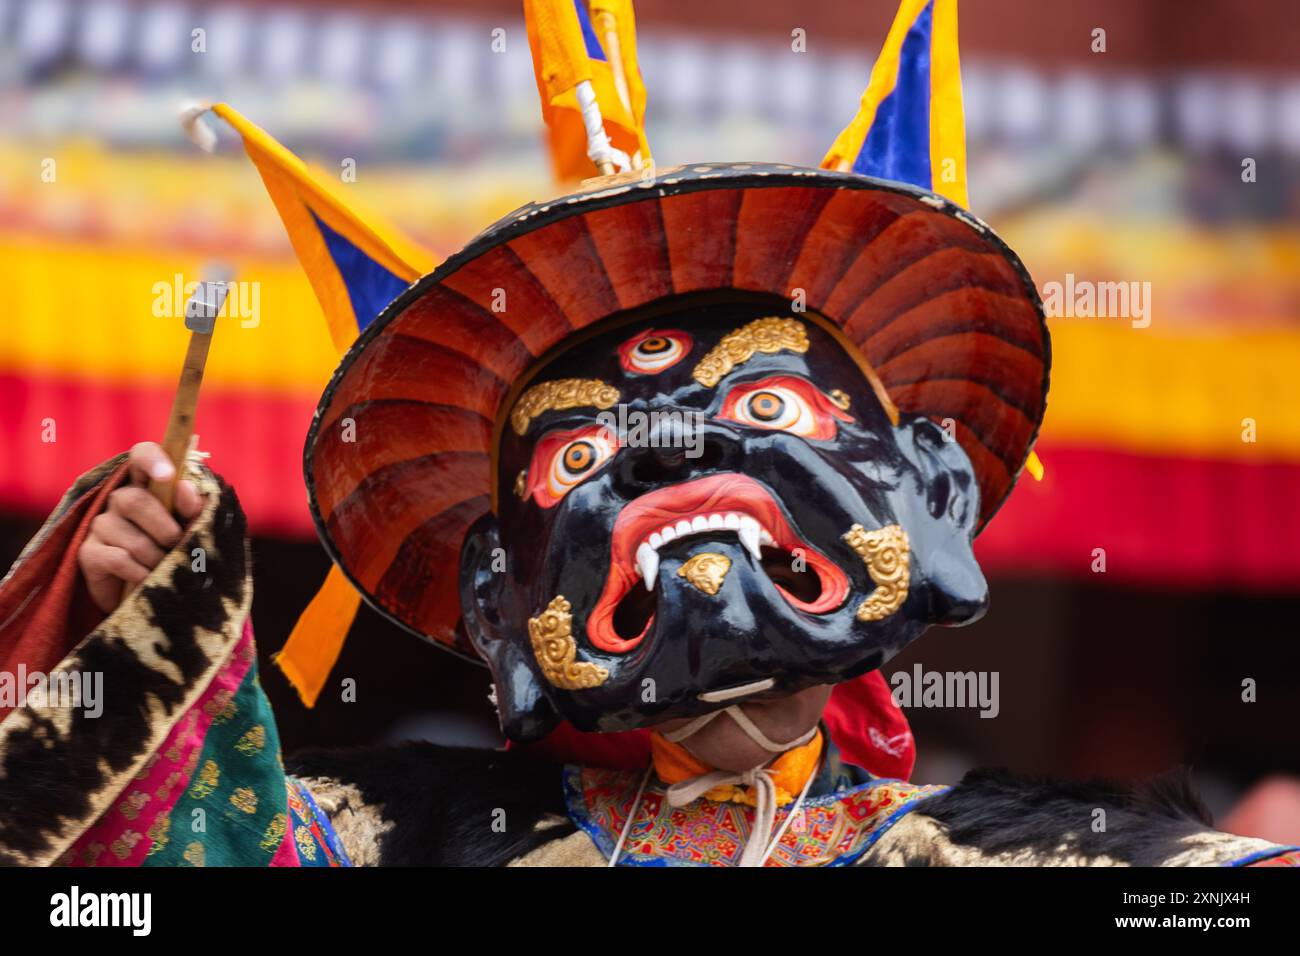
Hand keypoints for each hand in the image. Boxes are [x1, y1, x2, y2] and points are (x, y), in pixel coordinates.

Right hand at [78, 442, 204, 613]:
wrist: (153, 594)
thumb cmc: (176, 552)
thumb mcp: (192, 529)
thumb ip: (193, 508)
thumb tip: (185, 487)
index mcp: (148, 484)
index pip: (142, 455)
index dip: (152, 459)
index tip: (168, 476)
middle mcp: (119, 498)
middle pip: (133, 500)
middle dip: (164, 529)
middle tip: (178, 546)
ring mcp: (100, 524)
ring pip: (131, 538)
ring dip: (157, 558)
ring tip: (166, 568)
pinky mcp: (87, 552)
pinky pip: (119, 559)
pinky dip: (142, 574)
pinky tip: (149, 580)